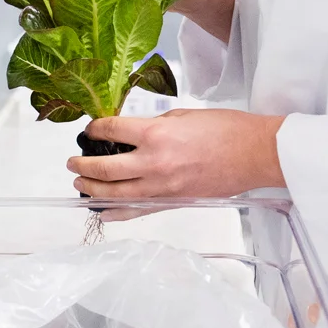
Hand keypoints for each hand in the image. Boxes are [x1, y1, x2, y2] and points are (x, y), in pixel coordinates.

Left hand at [67, 109, 285, 198]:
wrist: (255, 154)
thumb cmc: (226, 130)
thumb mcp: (183, 115)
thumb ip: (154, 124)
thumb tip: (132, 132)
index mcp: (156, 134)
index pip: (111, 131)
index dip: (94, 129)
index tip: (89, 130)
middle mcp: (153, 163)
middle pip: (103, 169)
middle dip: (82, 166)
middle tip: (72, 162)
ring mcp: (161, 187)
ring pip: (113, 195)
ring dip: (91, 191)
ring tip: (80, 185)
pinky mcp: (171, 203)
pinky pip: (135, 211)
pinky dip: (114, 212)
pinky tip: (101, 210)